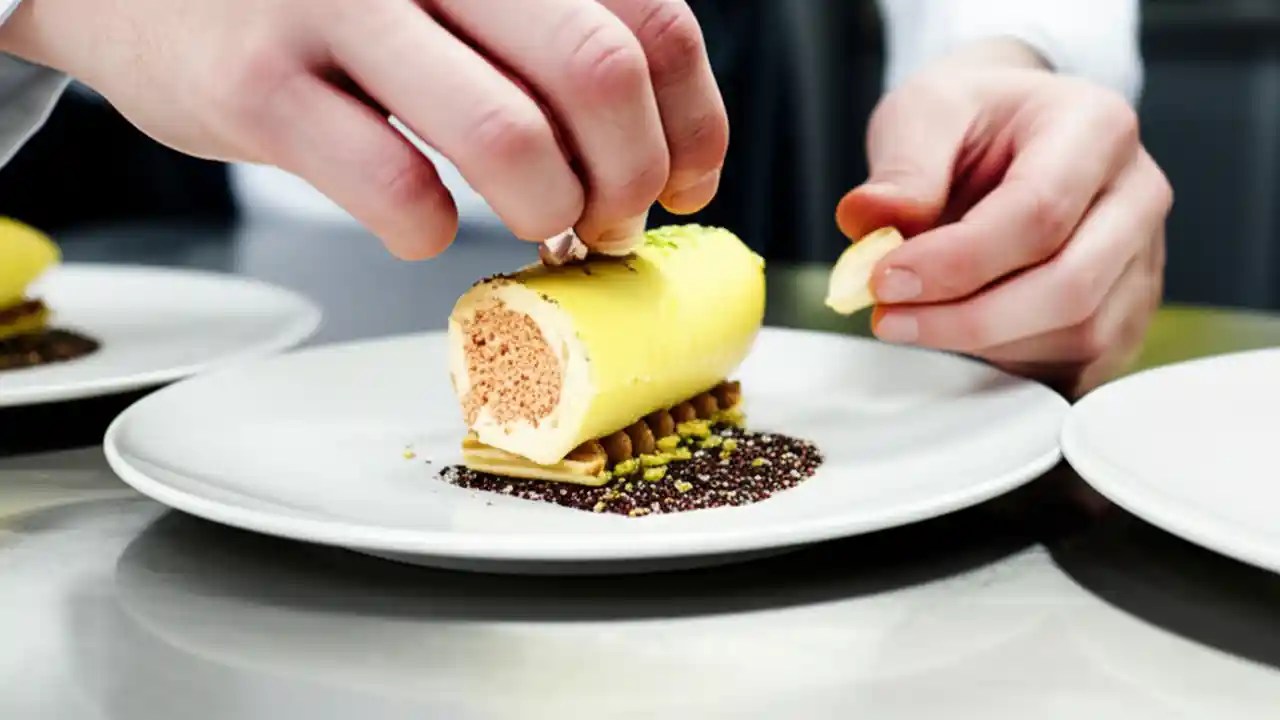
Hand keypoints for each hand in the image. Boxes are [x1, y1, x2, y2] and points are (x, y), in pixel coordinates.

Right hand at [0, 0, 727, 258]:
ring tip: (534, 226)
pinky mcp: (260, 85)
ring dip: (547, 210)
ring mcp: (337, 7)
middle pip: (598, 71)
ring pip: (509, 136)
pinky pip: (393, 188)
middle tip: (609, 218)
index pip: (652, 20)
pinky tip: (420, 226)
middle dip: (628, 176)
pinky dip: (429, 234)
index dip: (693, 122)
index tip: (687, 182)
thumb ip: (550, 43)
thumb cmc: (326, 0)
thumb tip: (665, 152)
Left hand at [836, 41, 1170, 396]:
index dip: (956, 261)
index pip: (1038, 213)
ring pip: (1075, 334)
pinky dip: (1007, 362)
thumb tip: (868, 218)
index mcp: (1097, 127)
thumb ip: (902, 167)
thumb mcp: (925, 112)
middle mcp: (1138, 195)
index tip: (883, 279)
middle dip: (965, 317)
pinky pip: (1077, 363)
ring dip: (980, 343)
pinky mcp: (1128, 313)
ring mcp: (1143, 260)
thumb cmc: (970, 120)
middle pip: (1068, 286)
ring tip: (912, 318)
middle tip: (887, 318)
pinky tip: (954, 334)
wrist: (1008, 134)